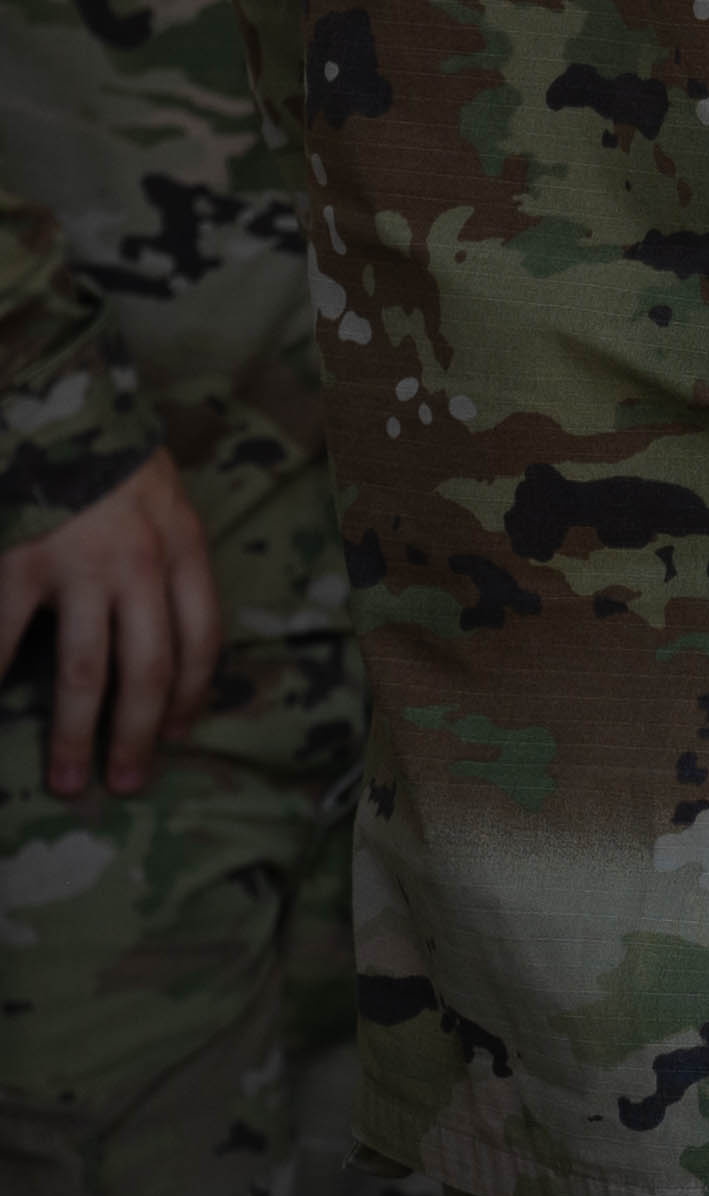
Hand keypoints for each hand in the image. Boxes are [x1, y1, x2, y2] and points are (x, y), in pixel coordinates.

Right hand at [0, 451, 215, 795]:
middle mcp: (142, 565)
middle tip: (126, 783)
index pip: (203, 640)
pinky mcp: (20, 565)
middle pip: (151, 670)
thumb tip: (175, 642)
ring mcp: (78, 567)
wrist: (64, 412)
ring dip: (78, 733)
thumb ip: (174, 567)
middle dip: (138, 735)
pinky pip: (6, 639)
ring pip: (87, 671)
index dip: (192, 696)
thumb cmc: (120, 466)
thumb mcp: (171, 508)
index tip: (176, 735)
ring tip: (70, 779)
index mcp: (187, 550)